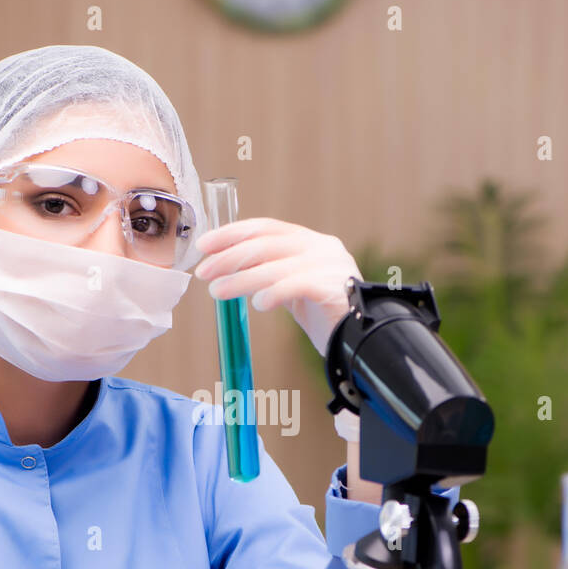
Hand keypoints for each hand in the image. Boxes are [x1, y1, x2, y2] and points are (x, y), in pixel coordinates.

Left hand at [194, 217, 359, 353]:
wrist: (363, 340)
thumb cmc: (324, 318)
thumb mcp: (292, 288)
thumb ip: (269, 273)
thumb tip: (225, 269)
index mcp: (310, 242)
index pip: (265, 228)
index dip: (232, 234)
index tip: (204, 246)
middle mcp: (322, 247)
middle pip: (266, 244)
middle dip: (230, 257)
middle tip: (204, 273)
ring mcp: (330, 265)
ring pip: (276, 266)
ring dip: (241, 279)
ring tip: (217, 291)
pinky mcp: (335, 287)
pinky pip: (297, 285)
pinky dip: (274, 292)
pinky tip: (258, 304)